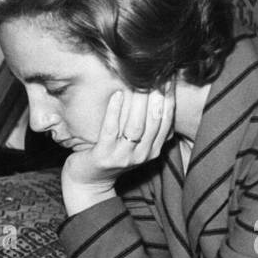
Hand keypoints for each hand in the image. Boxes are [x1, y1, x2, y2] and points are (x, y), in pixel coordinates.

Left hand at [60, 84, 176, 215]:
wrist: (88, 183)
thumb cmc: (112, 156)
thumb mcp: (135, 145)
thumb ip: (148, 128)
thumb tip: (160, 95)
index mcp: (153, 150)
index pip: (166, 121)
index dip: (169, 98)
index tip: (169, 76)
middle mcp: (142, 155)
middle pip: (153, 122)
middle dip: (156, 96)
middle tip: (156, 73)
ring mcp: (122, 157)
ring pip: (135, 127)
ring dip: (138, 103)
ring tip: (139, 82)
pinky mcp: (103, 156)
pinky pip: (110, 130)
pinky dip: (114, 111)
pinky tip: (116, 94)